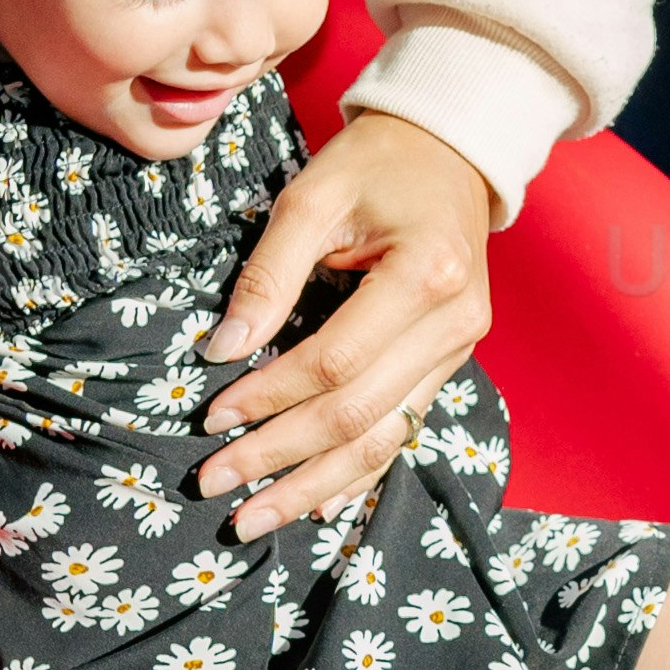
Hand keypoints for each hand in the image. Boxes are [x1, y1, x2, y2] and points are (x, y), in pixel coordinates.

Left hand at [197, 108, 494, 531]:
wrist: (450, 151)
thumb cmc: (376, 164)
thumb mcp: (312, 197)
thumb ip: (267, 275)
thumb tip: (222, 351)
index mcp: (426, 275)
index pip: (335, 361)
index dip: (269, 396)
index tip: (210, 418)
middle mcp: (454, 324)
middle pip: (359, 415)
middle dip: (280, 456)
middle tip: (214, 483)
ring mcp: (459, 350)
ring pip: (383, 439)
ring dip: (314, 485)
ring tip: (254, 518)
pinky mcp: (449, 363)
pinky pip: (402, 429)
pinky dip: (359, 473)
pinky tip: (319, 504)